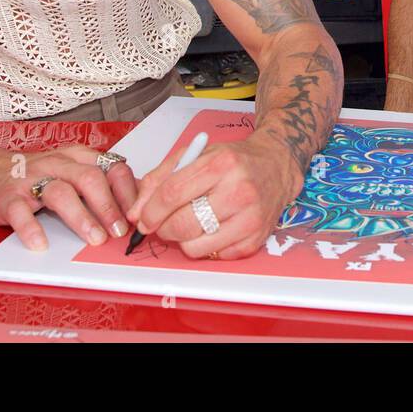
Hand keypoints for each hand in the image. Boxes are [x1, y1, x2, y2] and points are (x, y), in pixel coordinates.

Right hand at [0, 144, 138, 250]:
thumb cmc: (35, 175)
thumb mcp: (71, 171)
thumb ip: (100, 183)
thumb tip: (138, 204)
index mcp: (77, 157)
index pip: (112, 167)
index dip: (129, 191)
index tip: (140, 214)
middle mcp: (57, 164)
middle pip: (89, 179)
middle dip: (108, 207)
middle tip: (119, 232)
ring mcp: (31, 179)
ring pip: (59, 193)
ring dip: (80, 217)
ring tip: (94, 239)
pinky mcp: (8, 197)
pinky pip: (20, 212)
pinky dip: (30, 229)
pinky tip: (40, 244)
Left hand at [126, 134, 303, 259]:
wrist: (276, 165)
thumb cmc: (233, 161)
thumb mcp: (195, 155)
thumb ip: (160, 179)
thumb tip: (136, 212)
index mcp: (220, 164)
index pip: (173, 193)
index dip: (151, 211)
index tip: (142, 218)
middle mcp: (239, 190)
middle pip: (183, 224)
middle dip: (163, 229)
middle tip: (162, 225)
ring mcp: (250, 217)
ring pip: (196, 246)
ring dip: (183, 240)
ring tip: (189, 224)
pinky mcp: (255, 239)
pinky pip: (214, 256)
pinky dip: (205, 246)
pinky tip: (211, 229)